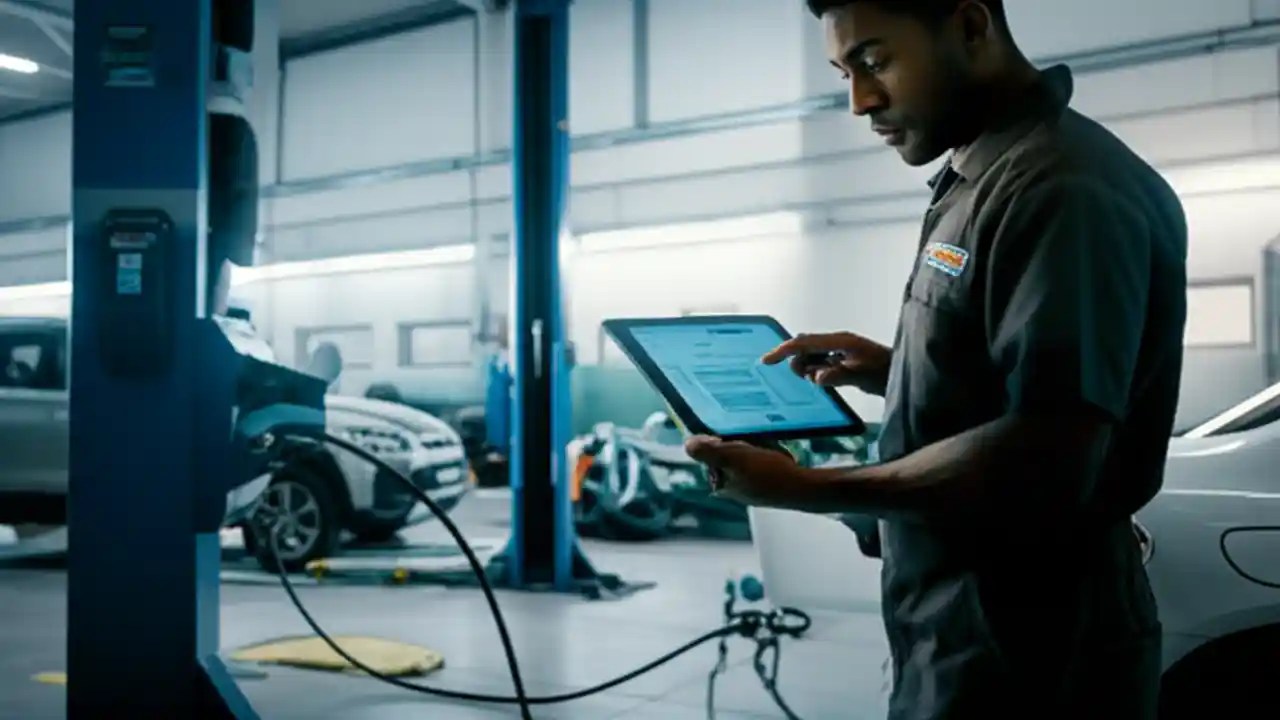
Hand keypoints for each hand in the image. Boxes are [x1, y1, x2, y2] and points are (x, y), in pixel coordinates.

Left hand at [684, 435, 806, 506]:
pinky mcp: (769, 484)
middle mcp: (734, 489)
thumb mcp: (732, 458)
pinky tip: (777, 453)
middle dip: (739, 444)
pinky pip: (762, 461)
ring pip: (746, 456)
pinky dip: (767, 453)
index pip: (710, 455)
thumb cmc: (768, 474)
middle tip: (754, 443)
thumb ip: (707, 451)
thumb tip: (688, 443)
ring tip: (767, 447)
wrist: (803, 488)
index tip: (735, 438)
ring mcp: (752, 487)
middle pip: (728, 455)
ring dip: (754, 446)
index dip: (720, 441)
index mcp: (721, 485)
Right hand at [761, 331, 891, 394]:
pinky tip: (830, 380)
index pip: (803, 343)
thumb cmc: (885, 372)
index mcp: (838, 340)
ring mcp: (839, 349)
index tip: (765, 361)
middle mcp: (836, 342)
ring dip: (810, 370)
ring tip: (826, 380)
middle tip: (809, 378)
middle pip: (803, 348)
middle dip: (799, 363)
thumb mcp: (861, 376)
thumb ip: (838, 375)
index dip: (782, 351)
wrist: (902, 373)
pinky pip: (820, 363)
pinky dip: (818, 372)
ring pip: (811, 357)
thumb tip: (816, 377)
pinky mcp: (842, 359)